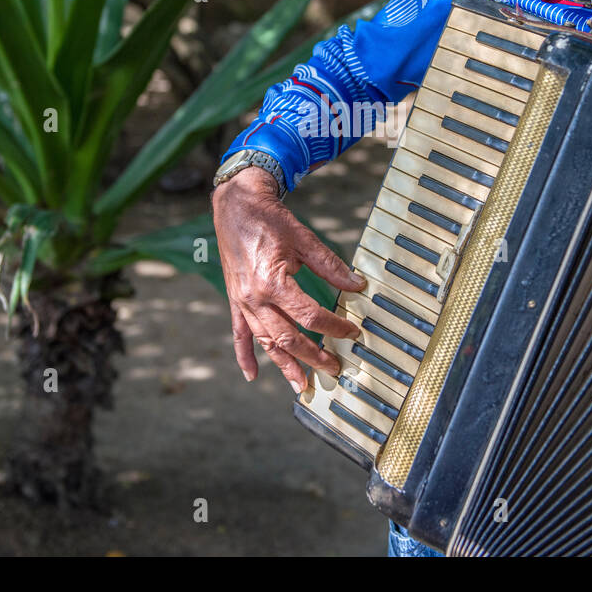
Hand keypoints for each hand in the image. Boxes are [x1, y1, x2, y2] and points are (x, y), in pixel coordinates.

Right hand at [212, 166, 366, 391]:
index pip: (310, 316)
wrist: (236, 206)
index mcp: (273, 282)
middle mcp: (255, 298)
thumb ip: (331, 266)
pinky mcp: (235, 301)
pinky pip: (239, 334)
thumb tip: (357, 286)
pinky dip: (244, 356)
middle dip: (313, 356)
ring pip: (266, 342)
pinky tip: (251, 375)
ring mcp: (242, 302)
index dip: (334, 327)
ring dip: (284, 366)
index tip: (352, 332)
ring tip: (301, 385)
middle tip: (334, 368)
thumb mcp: (304, 239)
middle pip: (288, 338)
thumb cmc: (270, 219)